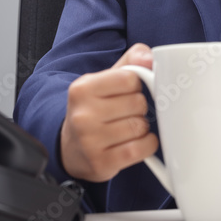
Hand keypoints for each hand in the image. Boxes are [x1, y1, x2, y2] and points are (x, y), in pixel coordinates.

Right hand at [59, 43, 158, 181]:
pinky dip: (147, 144)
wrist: (71, 148)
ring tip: (128, 128)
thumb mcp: (105, 79)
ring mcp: (90, 141)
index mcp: (83, 88)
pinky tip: (137, 142)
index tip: (129, 91)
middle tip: (127, 112)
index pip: (130, 78)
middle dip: (139, 107)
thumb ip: (131, 61)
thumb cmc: (94, 109)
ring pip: (140, 126)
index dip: (137, 85)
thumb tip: (149, 57)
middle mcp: (83, 115)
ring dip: (142, 127)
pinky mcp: (101, 162)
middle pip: (138, 103)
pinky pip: (141, 149)